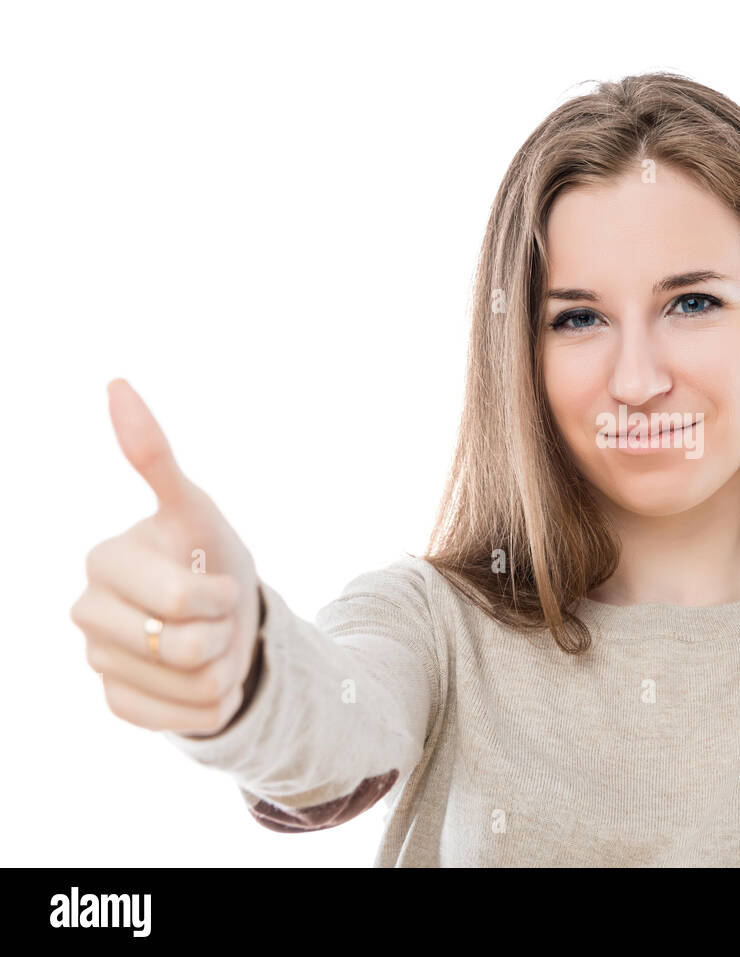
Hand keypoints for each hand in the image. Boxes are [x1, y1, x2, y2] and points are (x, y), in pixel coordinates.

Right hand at [69, 379, 262, 733]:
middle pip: (185, 648)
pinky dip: (214, 701)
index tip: (215, 575)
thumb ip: (155, 457)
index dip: (220, 596)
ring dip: (223, 667)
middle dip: (222, 630)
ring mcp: (97, 662)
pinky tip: (199, 678)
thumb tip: (114, 384)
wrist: (221, 617)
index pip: (182, 603)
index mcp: (103, 561)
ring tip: (209, 640)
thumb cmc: (207, 556)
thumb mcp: (194, 509)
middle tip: (214, 612)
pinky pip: (187, 718)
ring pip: (194, 687)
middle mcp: (87, 612)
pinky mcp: (117, 703)